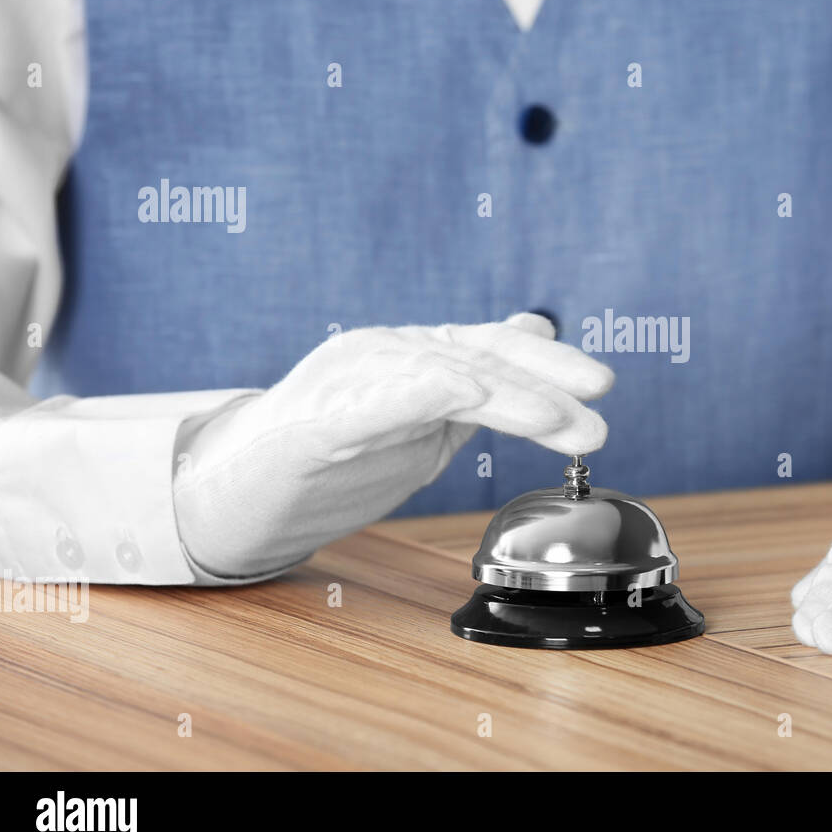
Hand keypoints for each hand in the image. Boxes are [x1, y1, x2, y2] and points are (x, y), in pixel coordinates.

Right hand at [173, 313, 612, 578]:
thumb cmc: (331, 464)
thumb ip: (476, 387)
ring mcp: (349, 381)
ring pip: (441, 374)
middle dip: (543, 380)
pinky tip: (466, 395)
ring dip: (507, 395)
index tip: (599, 385)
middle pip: (477, 355)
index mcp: (413, 359)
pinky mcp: (316, 422)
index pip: (492, 350)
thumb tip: (532, 335)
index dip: (547, 364)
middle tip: (597, 401)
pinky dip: (424, 391)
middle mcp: (386, 354)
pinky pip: (376, 401)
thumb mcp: (422, 425)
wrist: (232, 496)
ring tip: (557, 420)